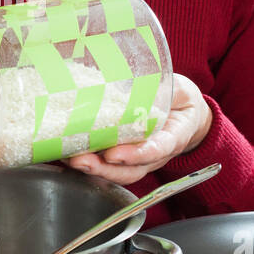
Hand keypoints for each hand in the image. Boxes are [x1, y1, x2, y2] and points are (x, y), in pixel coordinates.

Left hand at [63, 73, 212, 185]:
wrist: (185, 115)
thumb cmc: (181, 101)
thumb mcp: (179, 89)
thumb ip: (164, 88)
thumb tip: (143, 81)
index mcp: (174, 136)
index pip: (158, 149)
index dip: (137, 154)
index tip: (115, 154)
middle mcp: (155, 154)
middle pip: (132, 170)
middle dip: (105, 168)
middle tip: (82, 161)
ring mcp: (140, 159)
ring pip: (118, 172)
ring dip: (93, 169)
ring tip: (70, 160)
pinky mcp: (125, 155)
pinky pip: (108, 165)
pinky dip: (89, 163)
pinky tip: (68, 156)